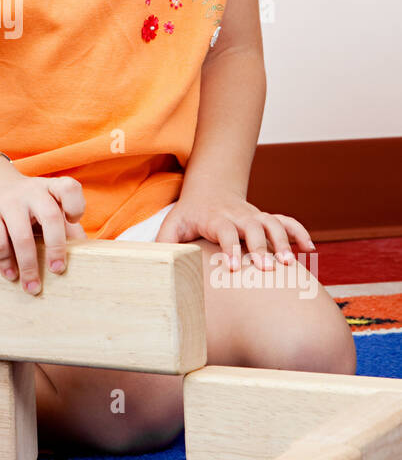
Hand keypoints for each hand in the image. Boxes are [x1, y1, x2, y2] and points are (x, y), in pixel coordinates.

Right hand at [0, 159, 87, 291]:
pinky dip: (5, 262)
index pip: (69, 188)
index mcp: (51, 188)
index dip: (75, 205)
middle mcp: (31, 191)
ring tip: (32, 286)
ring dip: (29, 265)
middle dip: (56, 247)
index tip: (74, 220)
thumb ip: (66, 228)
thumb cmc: (26, 206)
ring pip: (22, 235)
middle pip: (50, 216)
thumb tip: (85, 257)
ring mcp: (7, 201)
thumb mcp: (46, 208)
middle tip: (58, 270)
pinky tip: (11, 275)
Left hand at [155, 184, 316, 270]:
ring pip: (273, 223)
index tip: (234, 268)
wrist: (208, 190)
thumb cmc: (188, 215)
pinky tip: (310, 250)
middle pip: (253, 226)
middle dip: (262, 246)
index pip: (224, 231)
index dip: (230, 248)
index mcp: (214, 218)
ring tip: (290, 265)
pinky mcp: (265, 217)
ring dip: (284, 241)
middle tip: (268, 269)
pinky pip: (286, 221)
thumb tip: (149, 263)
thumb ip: (163, 244)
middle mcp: (237, 215)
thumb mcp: (172, 226)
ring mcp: (254, 215)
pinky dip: (299, 232)